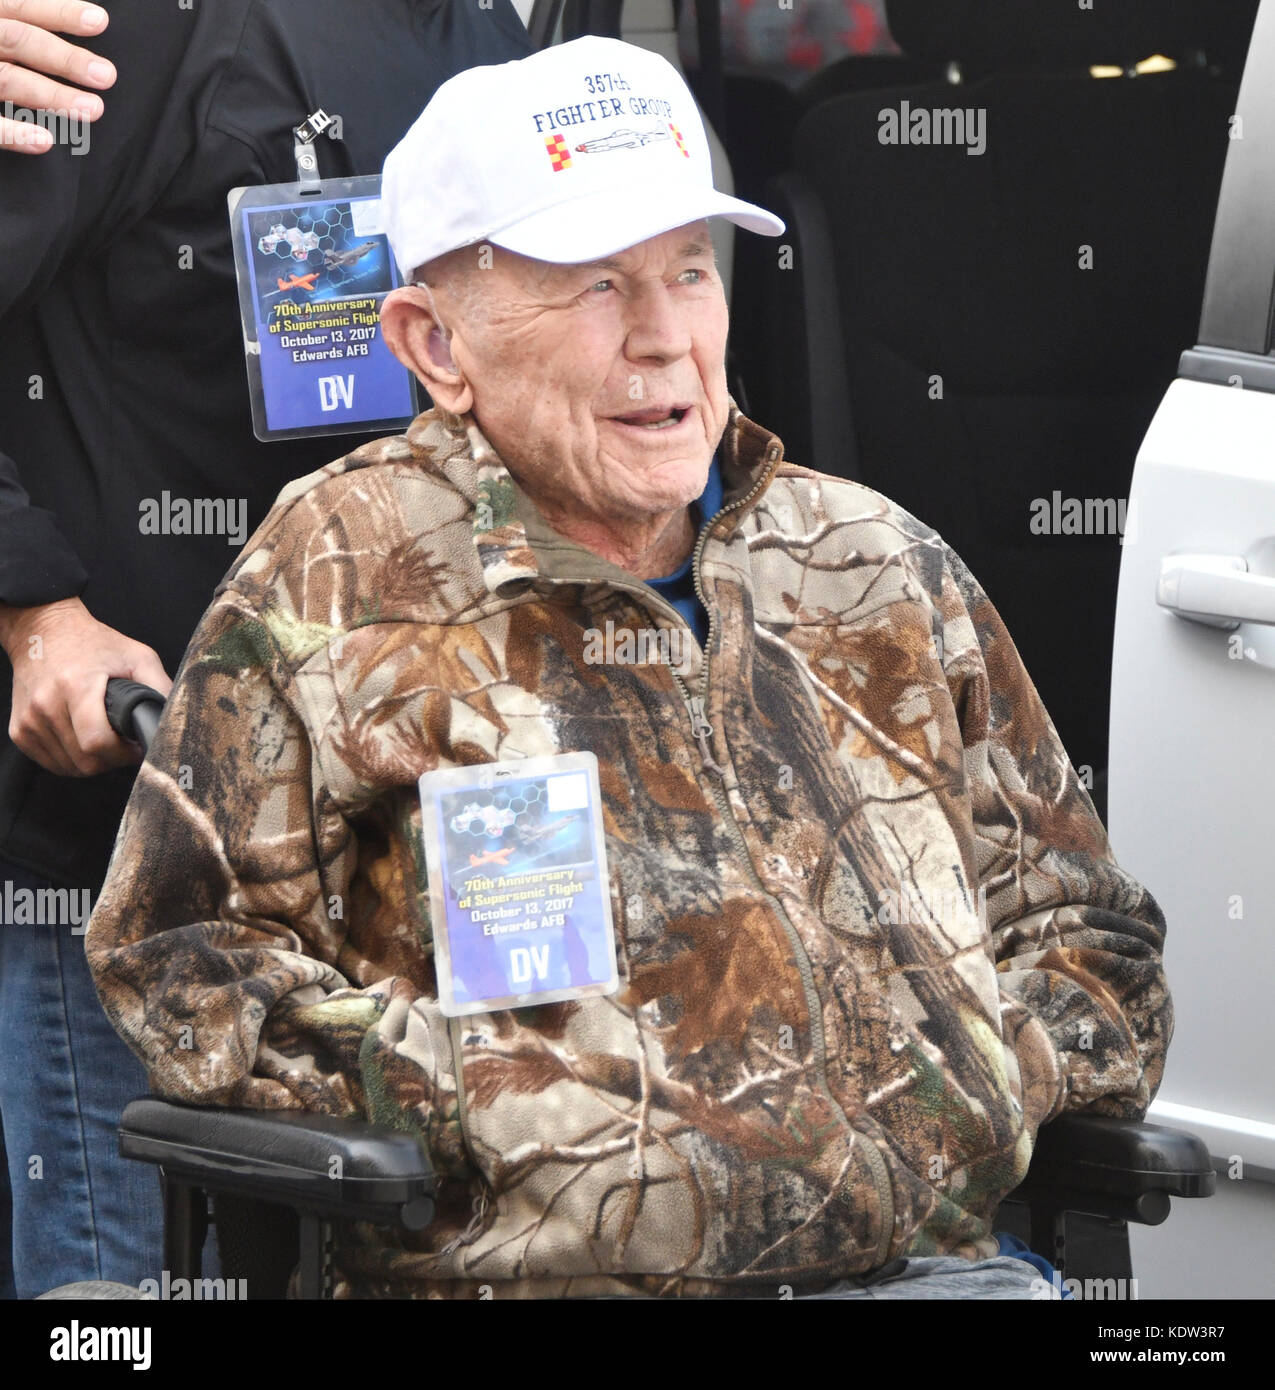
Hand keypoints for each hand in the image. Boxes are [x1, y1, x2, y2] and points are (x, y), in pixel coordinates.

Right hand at [0, 1, 114, 153]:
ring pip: (5, 78)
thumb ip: (6, 19)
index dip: (57, 11)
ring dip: (50, 94)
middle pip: (16, 39)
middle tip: (107, 75)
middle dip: (64, 58)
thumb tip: (46, 28)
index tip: (100, 20)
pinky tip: (44, 142)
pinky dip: (11, 132)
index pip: (16, 4)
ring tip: (92, 110)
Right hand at [0, 596, 171, 774]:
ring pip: (70, 767)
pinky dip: (71, 759)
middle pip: (86, 762)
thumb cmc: (93, 643)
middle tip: (122, 742)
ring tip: (103, 737)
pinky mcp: (19, 730)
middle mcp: (46, 704)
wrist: (42, 631)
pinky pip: (51, 764)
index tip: (135, 745)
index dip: (124, 753)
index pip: (97, 743)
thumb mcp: (137, 656)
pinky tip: (82, 739)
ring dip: (92, 761)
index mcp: (75, 685)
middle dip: (112, 759)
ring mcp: (29, 720)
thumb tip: (176, 719)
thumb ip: (160, 687)